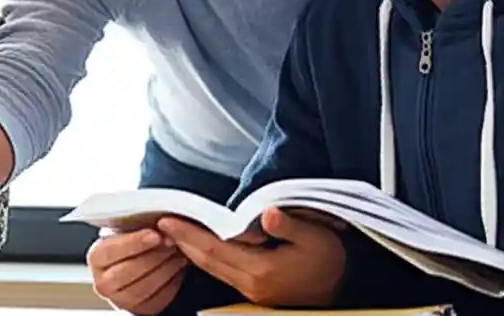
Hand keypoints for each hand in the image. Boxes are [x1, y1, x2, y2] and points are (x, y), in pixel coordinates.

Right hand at [88, 229, 187, 314]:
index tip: (155, 234)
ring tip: (178, 252)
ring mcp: (121, 299)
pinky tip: (178, 266)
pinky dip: (172, 282)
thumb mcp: (129, 230)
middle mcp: (103, 282)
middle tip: (171, 241)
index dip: (133, 242)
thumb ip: (138, 225)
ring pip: (144, 287)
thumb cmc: (133, 242)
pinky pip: (158, 299)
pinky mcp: (140, 310)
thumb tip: (160, 218)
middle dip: (153, 255)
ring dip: (165, 268)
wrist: (135, 264)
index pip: (111, 251)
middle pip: (127, 271)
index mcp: (97, 257)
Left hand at [158, 207, 346, 306]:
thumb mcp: (314, 236)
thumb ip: (288, 224)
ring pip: (212, 268)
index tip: (168, 220)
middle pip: (207, 262)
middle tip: (161, 223)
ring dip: (190, 250)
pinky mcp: (253, 291)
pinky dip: (205, 257)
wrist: (342, 286)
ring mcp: (250, 291)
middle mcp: (250, 284)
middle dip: (182, 242)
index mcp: (262, 270)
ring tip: (173, 231)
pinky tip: (197, 246)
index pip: (216, 249)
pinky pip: (221, 272)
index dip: (189, 234)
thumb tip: (269, 212)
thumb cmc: (328, 258)